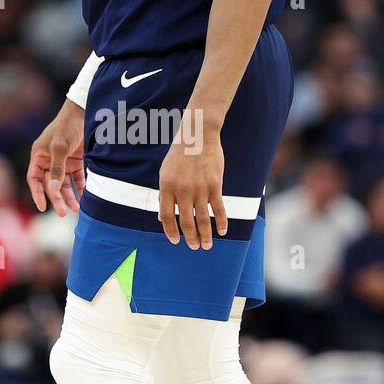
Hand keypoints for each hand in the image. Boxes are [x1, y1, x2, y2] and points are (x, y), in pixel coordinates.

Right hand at [27, 99, 84, 215]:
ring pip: (64, 184)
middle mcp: (49, 160)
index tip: (43, 208)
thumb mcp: (60, 147)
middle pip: (51, 185)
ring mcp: (63, 161)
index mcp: (39, 156)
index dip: (37, 194)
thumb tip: (53, 190)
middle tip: (63, 213)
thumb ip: (57, 169)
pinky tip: (85, 197)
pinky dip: (81, 187)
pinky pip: (77, 178)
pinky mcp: (76, 161)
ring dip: (70, 196)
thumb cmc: (67, 127)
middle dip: (57, 199)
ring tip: (76, 209)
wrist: (85, 112)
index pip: (34, 179)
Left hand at [158, 118, 226, 249]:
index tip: (175, 241)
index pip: (166, 216)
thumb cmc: (180, 155)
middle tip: (195, 247)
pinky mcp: (215, 185)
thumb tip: (162, 218)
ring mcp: (199, 188)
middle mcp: (182, 190)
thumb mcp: (165, 173)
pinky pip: (219, 208)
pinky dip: (221, 222)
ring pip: (203, 219)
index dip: (170, 231)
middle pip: (186, 221)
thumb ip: (164, 195)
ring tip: (207, 245)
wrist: (198, 135)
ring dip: (205, 235)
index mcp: (166, 187)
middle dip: (191, 238)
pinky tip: (222, 231)